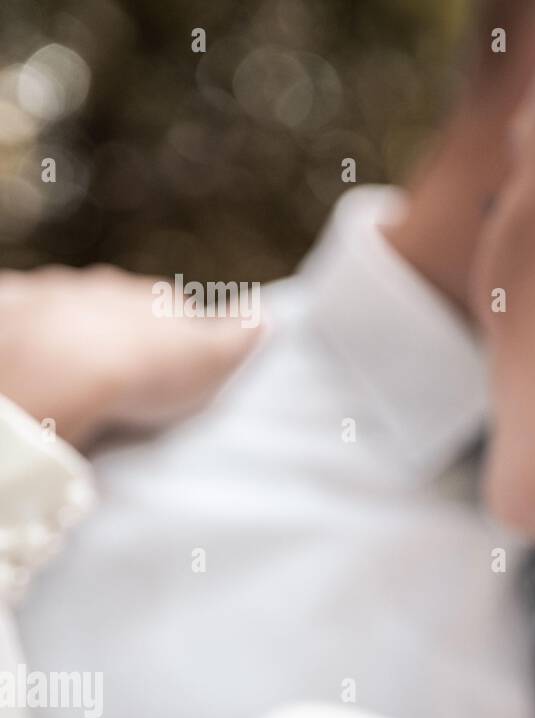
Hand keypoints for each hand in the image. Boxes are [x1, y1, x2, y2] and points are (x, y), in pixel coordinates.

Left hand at [0, 265, 259, 449]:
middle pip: (123, 305)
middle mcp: (111, 288)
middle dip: (124, 326)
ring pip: (74, 307)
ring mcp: (61, 293)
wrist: (61, 365)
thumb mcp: (211, 360)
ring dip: (77, 329)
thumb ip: (239, 336)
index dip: (180, 330)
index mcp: (159, 300)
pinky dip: (30, 330)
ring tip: (76, 368)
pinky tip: (32, 357)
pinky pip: (26, 313)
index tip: (177, 357)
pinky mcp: (16, 306)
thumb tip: (266, 314)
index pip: (178, 308)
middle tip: (126, 366)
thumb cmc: (147, 369)